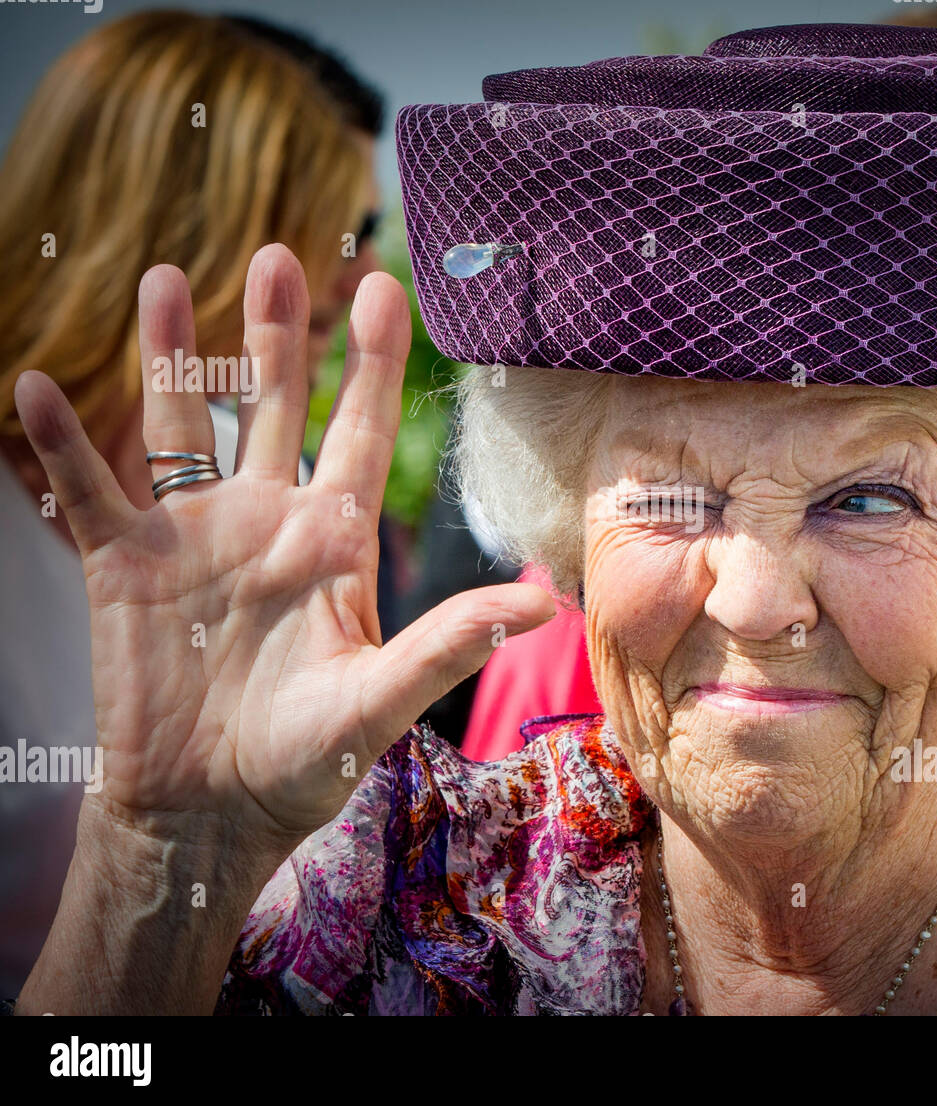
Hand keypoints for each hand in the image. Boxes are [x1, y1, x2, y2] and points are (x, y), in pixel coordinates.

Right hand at [13, 245, 554, 854]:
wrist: (208, 812)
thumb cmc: (303, 762)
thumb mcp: (379, 700)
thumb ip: (448, 644)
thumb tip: (543, 604)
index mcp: (333, 542)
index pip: (362, 434)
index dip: (374, 364)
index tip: (386, 288)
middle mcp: (267, 521)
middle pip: (274, 404)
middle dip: (279, 333)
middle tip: (280, 257)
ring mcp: (194, 536)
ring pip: (182, 423)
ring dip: (172, 355)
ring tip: (168, 279)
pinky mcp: (123, 566)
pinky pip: (89, 490)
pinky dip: (64, 445)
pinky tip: (37, 388)